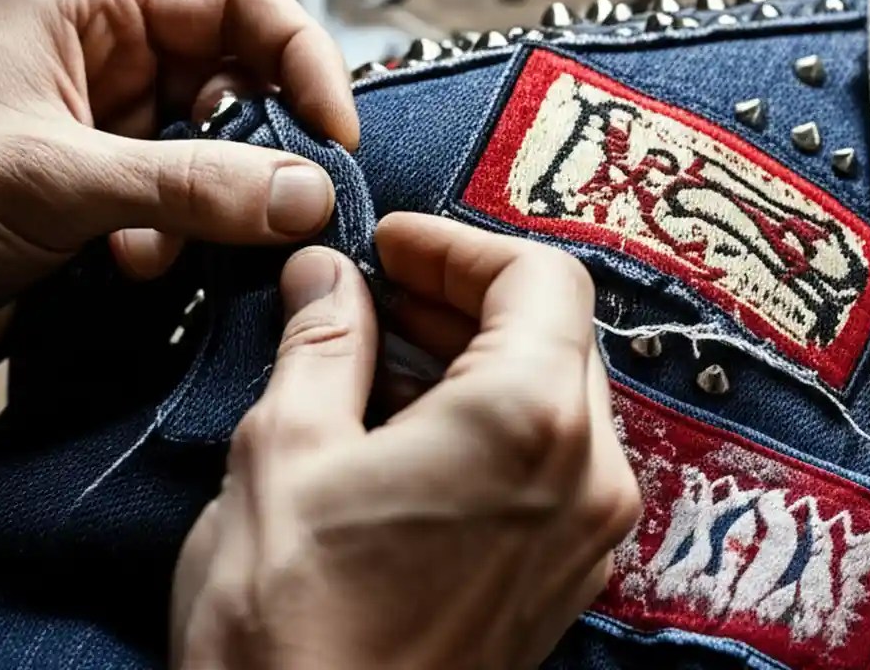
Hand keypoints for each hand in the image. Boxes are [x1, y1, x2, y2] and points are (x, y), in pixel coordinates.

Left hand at [0, 0, 357, 405]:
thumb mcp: (53, 179)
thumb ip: (189, 184)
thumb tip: (304, 189)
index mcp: (84, 10)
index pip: (236, 2)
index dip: (301, 59)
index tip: (334, 132)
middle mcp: (102, 65)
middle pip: (239, 80)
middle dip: (267, 144)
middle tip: (288, 199)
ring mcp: (106, 138)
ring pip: (219, 154)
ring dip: (216, 206)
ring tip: (168, 245)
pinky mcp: (103, 206)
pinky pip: (186, 212)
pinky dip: (182, 244)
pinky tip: (132, 268)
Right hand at [171, 213, 641, 669]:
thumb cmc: (290, 626)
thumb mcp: (283, 449)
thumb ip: (321, 341)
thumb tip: (327, 276)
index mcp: (528, 420)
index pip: (536, 276)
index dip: (455, 246)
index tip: (389, 244)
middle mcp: (587, 476)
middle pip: (553, 333)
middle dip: (462, 298)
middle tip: (374, 291)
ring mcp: (584, 536)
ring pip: (551, 397)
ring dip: (471, 359)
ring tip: (375, 358)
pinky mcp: (559, 578)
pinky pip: (545, 464)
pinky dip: (485, 423)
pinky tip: (403, 432)